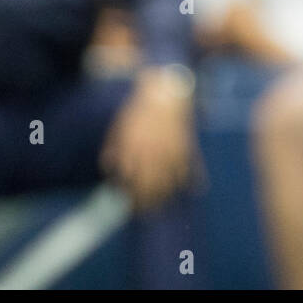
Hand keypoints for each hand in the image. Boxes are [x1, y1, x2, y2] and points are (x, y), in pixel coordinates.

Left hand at [100, 68, 195, 209]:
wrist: (165, 90)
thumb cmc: (139, 110)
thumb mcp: (119, 125)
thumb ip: (112, 146)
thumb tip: (108, 167)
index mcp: (133, 146)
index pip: (130, 180)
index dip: (131, 196)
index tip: (132, 206)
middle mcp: (152, 150)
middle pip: (151, 184)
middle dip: (149, 201)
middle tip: (148, 211)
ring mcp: (170, 148)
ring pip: (170, 180)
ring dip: (168, 194)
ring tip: (164, 202)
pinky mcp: (186, 145)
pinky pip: (190, 167)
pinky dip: (193, 180)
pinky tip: (194, 190)